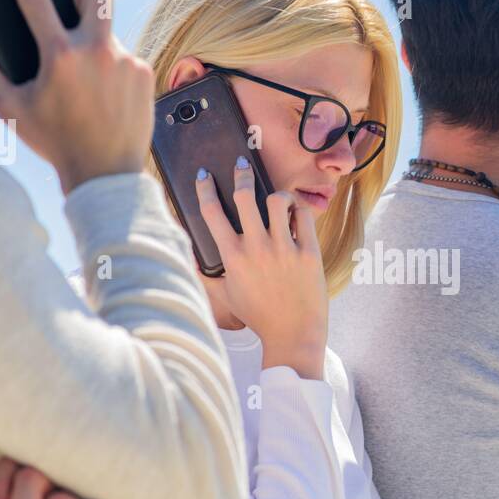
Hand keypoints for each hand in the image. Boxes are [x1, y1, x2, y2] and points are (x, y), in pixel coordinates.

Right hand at [0, 0, 154, 194]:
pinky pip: (125, 60)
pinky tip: (107, 98)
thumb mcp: (11, 111)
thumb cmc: (55, 143)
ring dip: (96, 47)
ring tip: (88, 84)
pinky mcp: (145, 74)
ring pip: (108, 34)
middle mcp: (96, 51)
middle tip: (75, 5)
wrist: (106, 175)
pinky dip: (113, 73)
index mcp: (59, 56)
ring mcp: (126, 61)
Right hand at [196, 158, 327, 378]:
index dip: (205, 188)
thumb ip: (207, 274)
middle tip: (242, 164)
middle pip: (244, 195)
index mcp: (232, 257)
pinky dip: (298, 209)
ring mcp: (284, 249)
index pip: (211, 212)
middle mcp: (256, 248)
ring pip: (276, 201)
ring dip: (275, 194)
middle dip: (241, 173)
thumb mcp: (226, 296)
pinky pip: (304, 216)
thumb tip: (190, 256)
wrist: (293, 334)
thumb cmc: (258, 316)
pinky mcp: (308, 252)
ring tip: (276, 200)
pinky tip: (295, 214)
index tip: (204, 175)